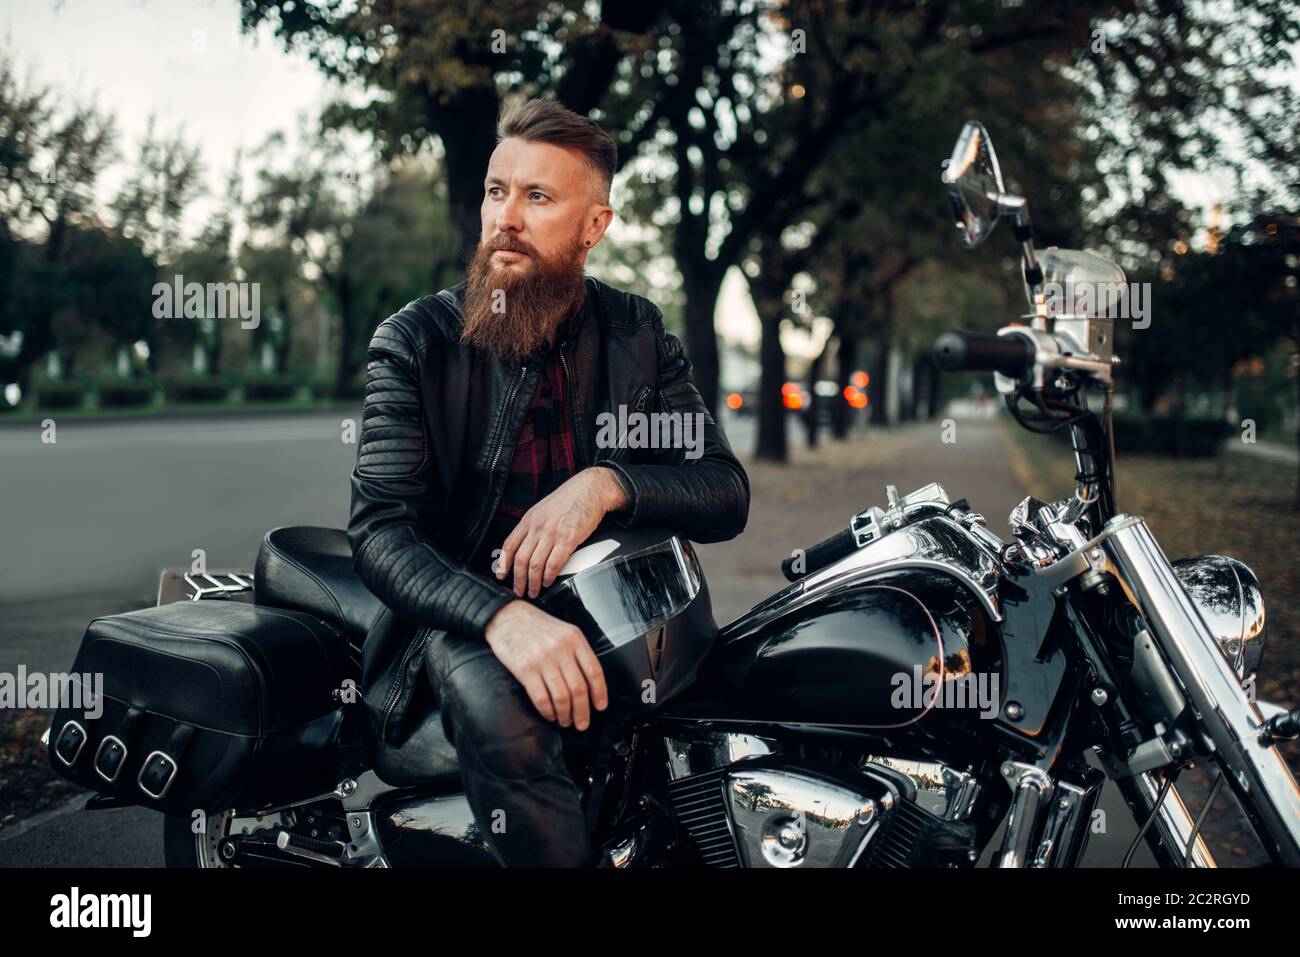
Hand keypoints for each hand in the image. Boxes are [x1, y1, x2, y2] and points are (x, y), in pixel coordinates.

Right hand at [483, 600, 608, 729]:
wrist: (506, 616)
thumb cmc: (535, 625)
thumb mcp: (563, 630)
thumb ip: (577, 651)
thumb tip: (589, 681)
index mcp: (574, 638)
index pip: (594, 671)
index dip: (600, 693)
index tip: (600, 706)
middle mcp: (561, 649)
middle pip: (579, 688)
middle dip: (583, 711)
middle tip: (582, 723)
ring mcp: (543, 659)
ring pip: (562, 697)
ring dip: (565, 714)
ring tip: (566, 721)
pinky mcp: (525, 669)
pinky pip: (541, 698)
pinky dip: (548, 711)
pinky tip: (550, 715)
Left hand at [495, 466, 628, 598]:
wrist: (591, 488)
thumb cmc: (571, 499)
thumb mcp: (544, 509)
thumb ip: (534, 526)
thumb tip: (526, 546)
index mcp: (530, 519)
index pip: (509, 545)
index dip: (503, 564)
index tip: (501, 576)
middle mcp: (538, 526)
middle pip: (520, 559)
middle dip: (517, 580)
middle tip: (518, 591)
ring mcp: (552, 533)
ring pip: (535, 564)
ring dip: (533, 582)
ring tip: (534, 591)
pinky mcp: (569, 539)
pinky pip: (554, 563)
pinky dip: (549, 576)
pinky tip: (549, 582)